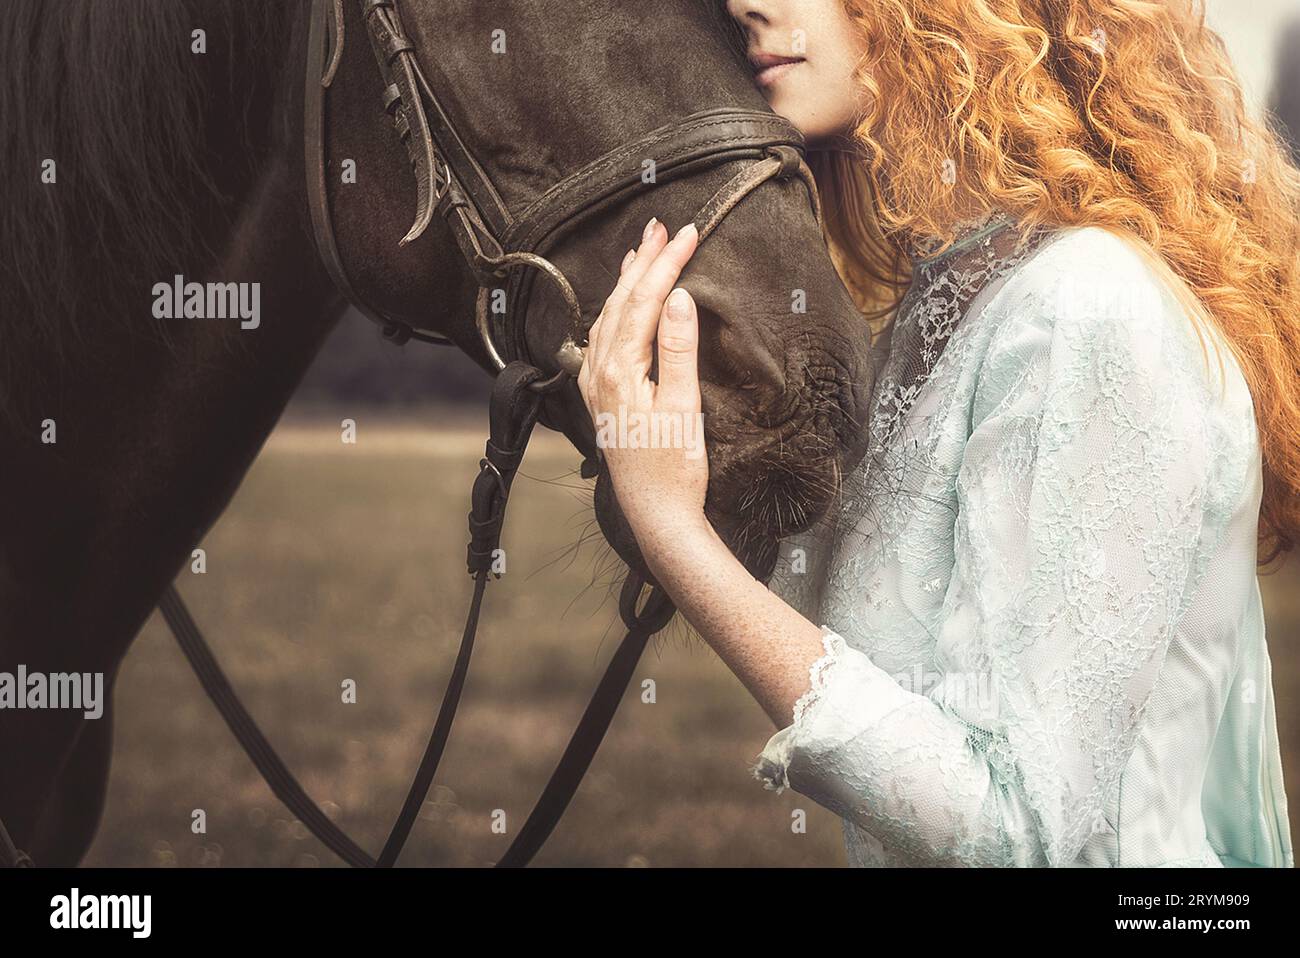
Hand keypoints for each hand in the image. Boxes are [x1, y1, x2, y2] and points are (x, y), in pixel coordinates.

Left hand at [577, 216, 709, 548]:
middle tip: (663, 225)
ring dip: (628, 279)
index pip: (643, 301)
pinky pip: (603, 335)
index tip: (688, 232)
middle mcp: (598, 372)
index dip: (666, 264)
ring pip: (607, 315)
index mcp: (618, 371)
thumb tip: (678, 297)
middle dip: (643, 261)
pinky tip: (625, 300)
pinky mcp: (600, 394)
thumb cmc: (674, 468)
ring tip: (645, 248)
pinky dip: (617, 307)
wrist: (654, 514)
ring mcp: (595, 383)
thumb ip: (678, 351)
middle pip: (620, 301)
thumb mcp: (683, 409)